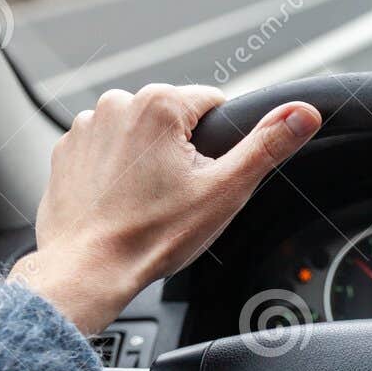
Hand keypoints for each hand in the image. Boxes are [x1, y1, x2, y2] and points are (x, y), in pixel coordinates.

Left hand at [8, 83, 321, 333]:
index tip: (208, 176)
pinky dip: (119, 171)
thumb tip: (304, 112)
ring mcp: (86, 125)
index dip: (221, 144)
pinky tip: (124, 202)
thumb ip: (268, 145)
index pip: (213, 104)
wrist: (89, 267)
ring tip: (150, 202)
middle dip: (184, 152)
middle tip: (180, 196)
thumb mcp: (226, 190)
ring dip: (150, 160)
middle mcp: (117, 103)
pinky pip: (107, 149)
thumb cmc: (153, 234)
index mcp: (159, 104)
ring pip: (140, 134)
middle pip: (174, 120)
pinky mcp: (67, 148)